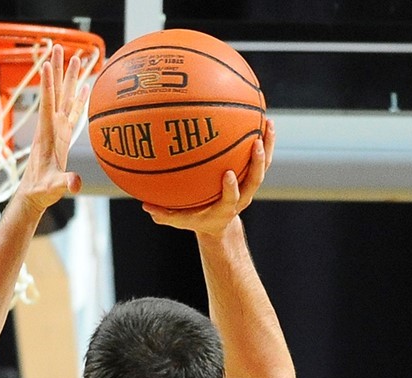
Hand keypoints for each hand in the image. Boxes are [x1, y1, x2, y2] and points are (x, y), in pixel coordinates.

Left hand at [15, 45, 92, 212]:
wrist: (34, 193)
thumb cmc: (41, 191)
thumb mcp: (53, 188)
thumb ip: (64, 184)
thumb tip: (75, 183)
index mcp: (47, 135)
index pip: (47, 105)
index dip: (48, 85)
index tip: (47, 63)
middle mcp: (51, 127)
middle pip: (55, 93)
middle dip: (57, 70)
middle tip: (59, 47)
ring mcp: (57, 129)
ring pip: (64, 97)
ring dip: (69, 78)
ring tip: (76, 57)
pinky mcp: (63, 135)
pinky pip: (73, 111)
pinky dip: (78, 97)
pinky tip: (83, 86)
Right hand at [144, 118, 274, 234]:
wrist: (219, 223)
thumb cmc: (198, 219)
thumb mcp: (180, 220)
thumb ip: (164, 214)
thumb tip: (144, 206)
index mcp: (226, 208)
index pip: (231, 198)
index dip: (232, 188)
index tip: (228, 174)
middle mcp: (242, 197)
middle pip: (255, 179)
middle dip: (257, 162)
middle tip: (256, 142)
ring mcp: (249, 186)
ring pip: (263, 166)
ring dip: (267, 145)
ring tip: (268, 123)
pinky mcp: (251, 176)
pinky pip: (260, 157)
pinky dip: (264, 139)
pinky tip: (261, 119)